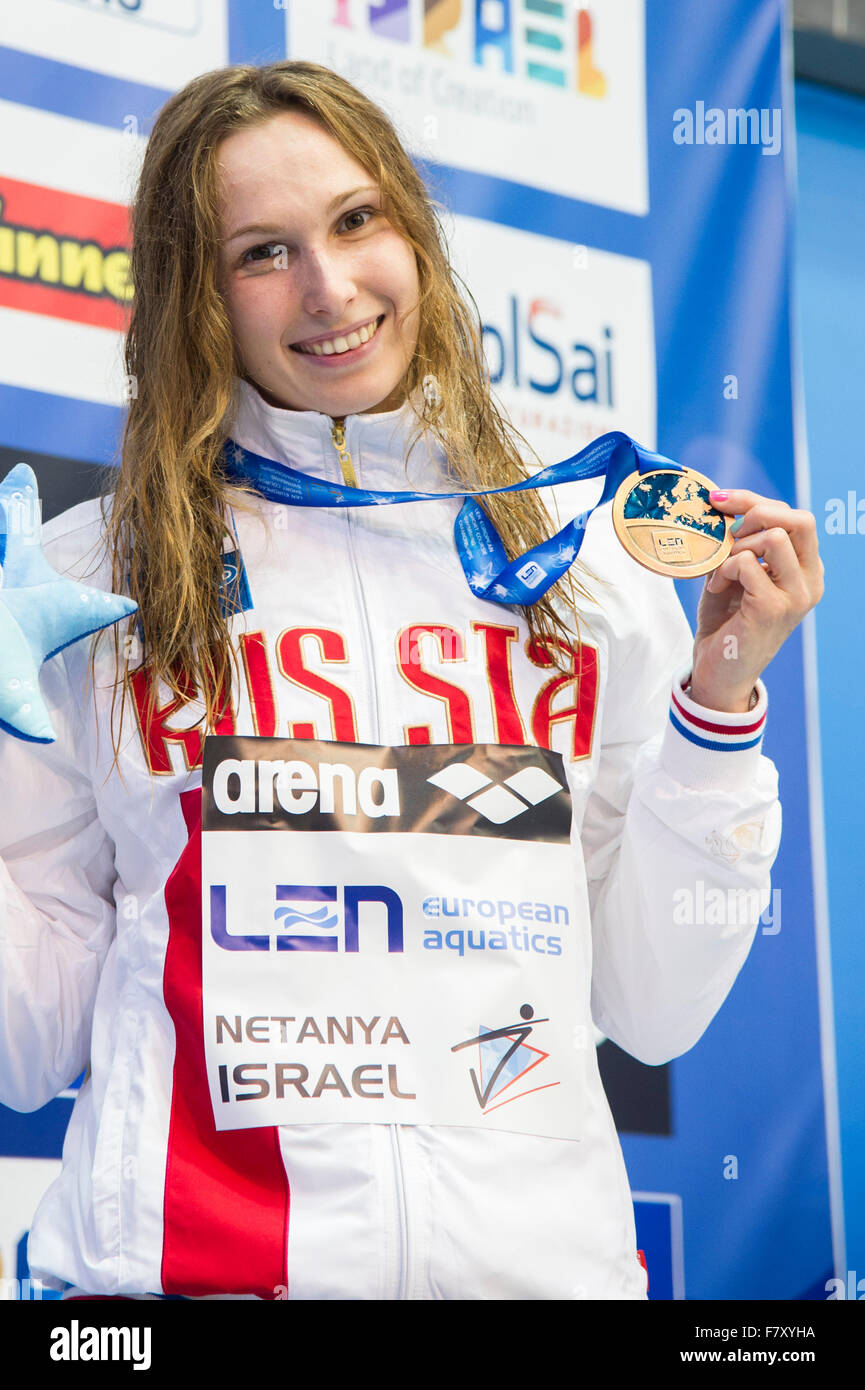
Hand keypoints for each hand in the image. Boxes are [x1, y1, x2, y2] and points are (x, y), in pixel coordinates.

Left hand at [687, 490, 824, 712]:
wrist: (717, 672)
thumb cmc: (726, 621)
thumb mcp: (735, 574)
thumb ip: (740, 543)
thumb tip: (723, 505)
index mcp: (805, 569)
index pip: (794, 516)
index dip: (754, 500)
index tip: (719, 501)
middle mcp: (810, 581)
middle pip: (799, 519)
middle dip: (754, 513)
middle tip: (727, 536)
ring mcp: (797, 596)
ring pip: (774, 537)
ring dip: (737, 548)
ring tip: (722, 572)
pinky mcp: (774, 608)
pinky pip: (747, 564)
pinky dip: (724, 569)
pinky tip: (717, 587)